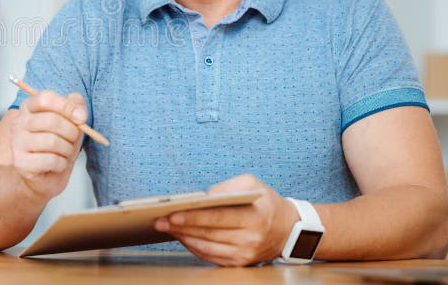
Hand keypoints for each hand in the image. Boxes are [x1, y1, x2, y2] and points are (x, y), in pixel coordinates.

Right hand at [10, 90, 86, 201]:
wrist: (46, 175)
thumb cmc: (58, 145)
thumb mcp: (70, 121)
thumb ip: (75, 106)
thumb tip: (79, 112)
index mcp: (29, 107)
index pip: (45, 98)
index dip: (66, 106)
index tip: (81, 117)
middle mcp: (19, 122)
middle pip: (52, 120)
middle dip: (72, 132)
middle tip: (73, 139)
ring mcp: (17, 143)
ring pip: (52, 141)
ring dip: (67, 149)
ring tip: (65, 153)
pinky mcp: (21, 163)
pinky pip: (50, 160)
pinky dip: (62, 163)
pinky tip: (58, 164)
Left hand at [154, 174, 299, 266]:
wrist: (288, 230)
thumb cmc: (265, 202)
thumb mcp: (251, 184)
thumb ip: (226, 186)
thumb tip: (200, 197)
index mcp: (254, 217)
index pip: (218, 218)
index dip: (193, 217)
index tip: (172, 214)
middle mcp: (250, 239)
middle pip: (208, 234)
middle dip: (181, 227)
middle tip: (160, 221)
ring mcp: (245, 255)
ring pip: (206, 248)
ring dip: (183, 238)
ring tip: (166, 228)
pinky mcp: (239, 263)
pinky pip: (210, 256)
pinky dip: (193, 247)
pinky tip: (181, 237)